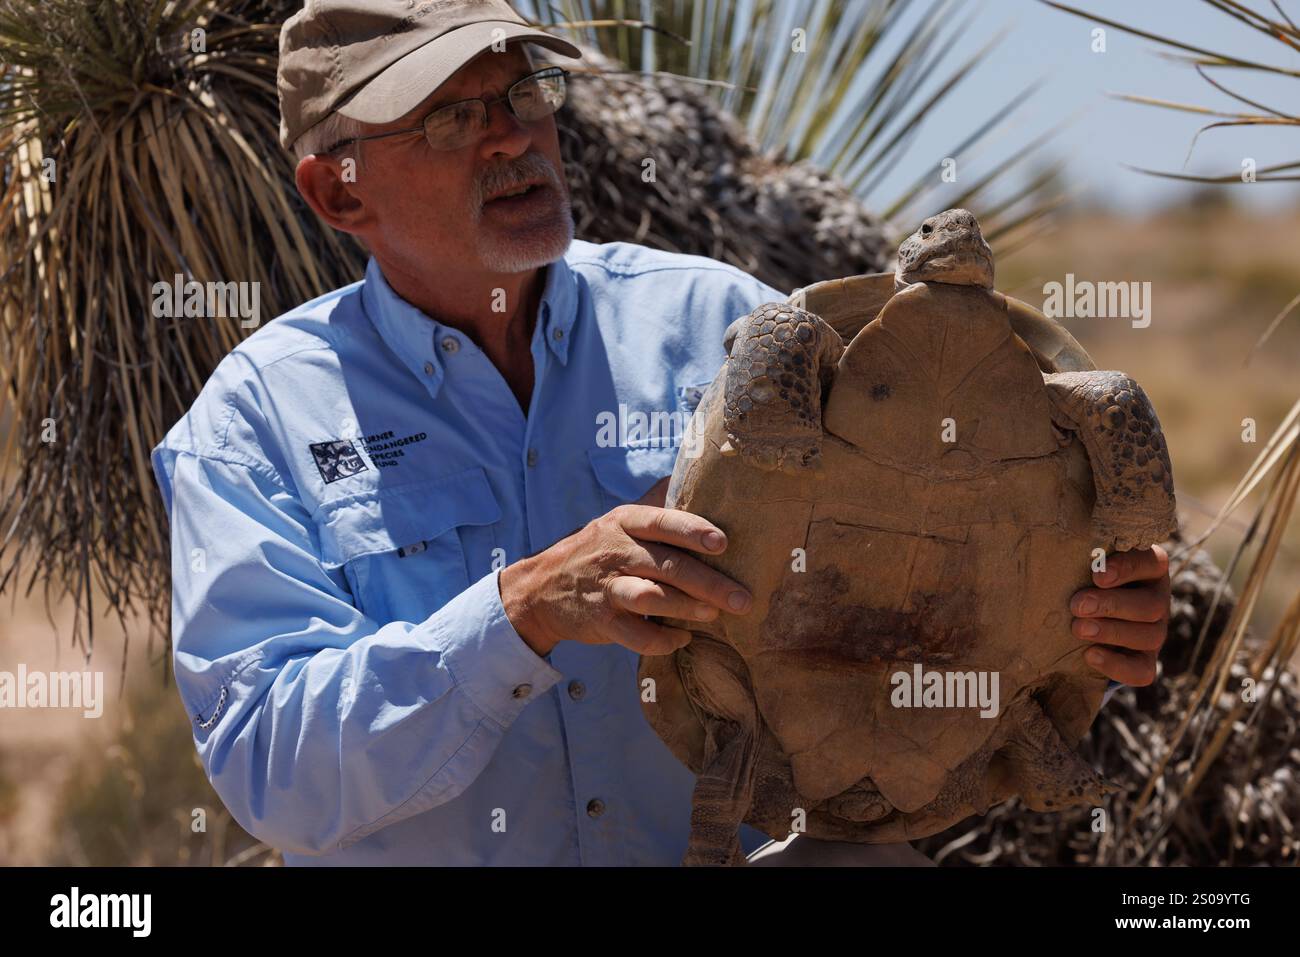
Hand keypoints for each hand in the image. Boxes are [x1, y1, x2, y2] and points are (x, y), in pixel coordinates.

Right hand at [499, 479, 751, 656]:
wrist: (540, 588)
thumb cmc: (595, 551)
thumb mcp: (617, 520)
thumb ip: (654, 504)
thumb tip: (691, 472)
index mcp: (622, 522)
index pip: (660, 522)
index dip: (692, 530)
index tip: (723, 542)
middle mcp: (614, 552)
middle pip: (665, 565)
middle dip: (708, 583)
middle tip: (742, 598)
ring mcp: (605, 587)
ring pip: (650, 598)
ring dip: (686, 608)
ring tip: (714, 615)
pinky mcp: (601, 620)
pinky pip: (635, 635)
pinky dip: (663, 641)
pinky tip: (684, 639)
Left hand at [1070, 544, 1169, 685]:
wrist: (1079, 615)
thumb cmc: (1078, 576)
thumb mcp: (1080, 560)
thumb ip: (1075, 548)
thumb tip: (1046, 538)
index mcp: (1147, 568)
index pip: (1151, 562)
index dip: (1127, 568)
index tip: (1097, 575)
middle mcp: (1157, 598)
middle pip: (1151, 605)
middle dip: (1112, 605)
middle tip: (1077, 605)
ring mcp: (1155, 631)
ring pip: (1150, 636)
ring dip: (1112, 633)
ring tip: (1078, 629)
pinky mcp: (1145, 659)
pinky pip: (1143, 670)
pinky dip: (1117, 666)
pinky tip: (1090, 655)